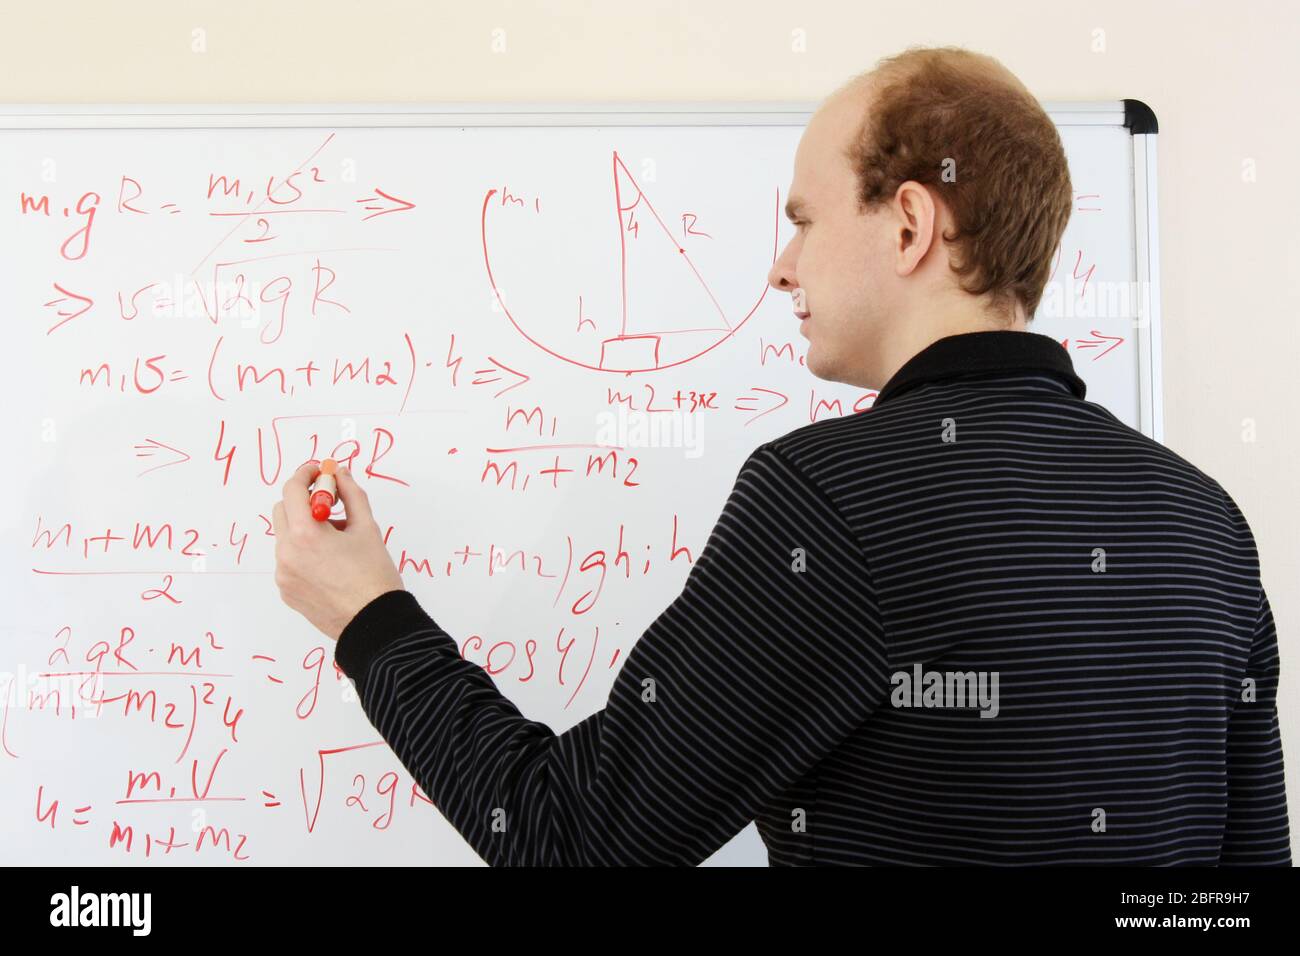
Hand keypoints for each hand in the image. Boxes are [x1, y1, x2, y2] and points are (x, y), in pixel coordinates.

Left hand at [272, 460, 404, 640]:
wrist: (374, 622)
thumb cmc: (374, 576)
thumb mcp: (367, 528)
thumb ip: (351, 495)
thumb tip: (340, 474)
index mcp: (306, 534)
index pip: (293, 490)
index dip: (307, 475)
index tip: (320, 472)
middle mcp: (287, 553)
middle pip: (282, 510)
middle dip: (304, 501)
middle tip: (332, 505)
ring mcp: (283, 574)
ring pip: (286, 536)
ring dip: (305, 528)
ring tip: (337, 541)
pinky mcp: (286, 590)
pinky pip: (289, 560)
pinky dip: (304, 552)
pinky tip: (330, 563)